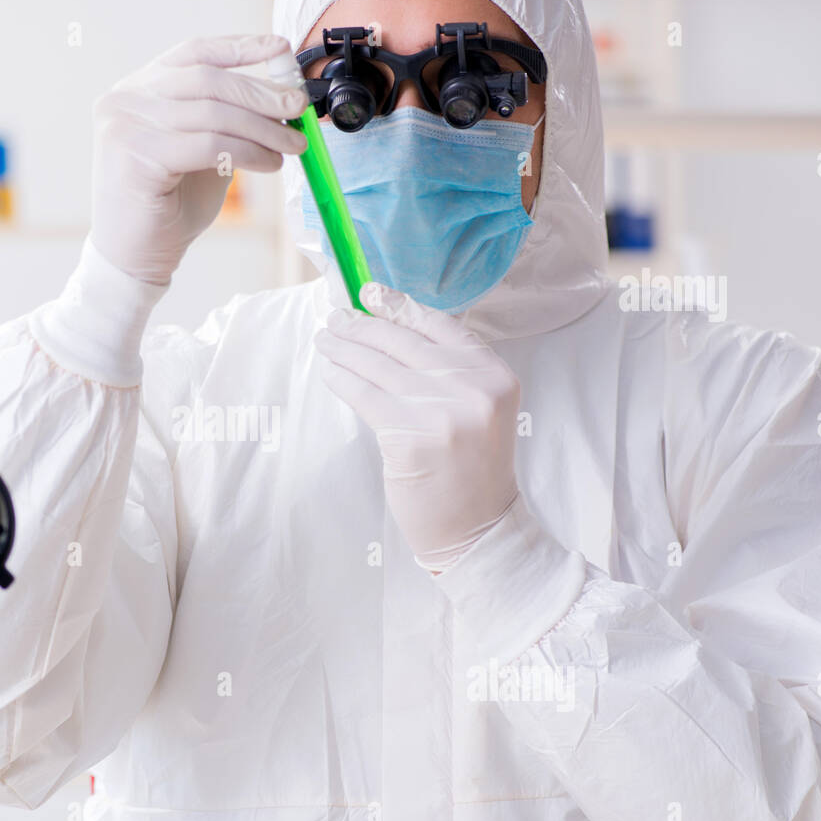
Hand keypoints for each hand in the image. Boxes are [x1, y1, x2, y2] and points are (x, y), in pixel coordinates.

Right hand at [90, 34, 307, 286]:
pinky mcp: (135, 155)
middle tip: (297, 108)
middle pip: (207, 80)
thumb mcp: (202, 152)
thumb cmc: (168, 206)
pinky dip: (248, 153)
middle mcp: (124, 99)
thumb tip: (280, 101)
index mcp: (137, 88)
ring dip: (263, 129)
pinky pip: (209, 146)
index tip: (281, 49)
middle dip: (261, 93)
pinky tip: (269, 165)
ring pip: (213, 114)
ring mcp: (124, 124)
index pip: (194, 53)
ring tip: (292, 146)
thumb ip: (227, 122)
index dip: (241, 47)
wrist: (135, 257)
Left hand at [314, 284, 520, 572]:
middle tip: (335, 318)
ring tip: (325, 340)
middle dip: (362, 326)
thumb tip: (390, 330)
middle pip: (404, 341)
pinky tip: (329, 371)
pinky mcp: (409, 435)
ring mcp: (441, 412)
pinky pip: (365, 395)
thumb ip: (448, 373)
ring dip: (344, 349)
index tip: (370, 293)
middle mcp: (472, 388)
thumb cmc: (469, 468)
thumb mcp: (476, 410)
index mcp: (495, 375)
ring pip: (379, 365)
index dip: (399, 306)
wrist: (475, 527)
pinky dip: (342, 380)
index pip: (439, 326)